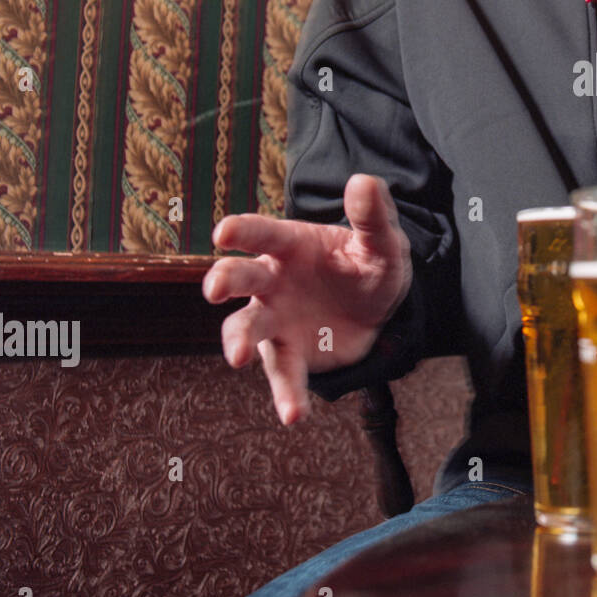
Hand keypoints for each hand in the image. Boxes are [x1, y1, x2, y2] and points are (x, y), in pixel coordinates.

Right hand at [202, 174, 412, 424]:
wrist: (381, 307)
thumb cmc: (369, 264)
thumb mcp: (381, 241)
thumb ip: (372, 216)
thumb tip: (364, 181)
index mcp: (290, 245)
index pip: (261, 234)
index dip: (242, 230)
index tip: (224, 232)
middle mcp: (272, 281)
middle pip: (240, 277)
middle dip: (224, 280)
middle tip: (215, 289)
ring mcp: (276, 319)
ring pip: (247, 328)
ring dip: (239, 340)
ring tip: (239, 357)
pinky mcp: (291, 353)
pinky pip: (284, 375)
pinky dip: (287, 396)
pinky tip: (293, 416)